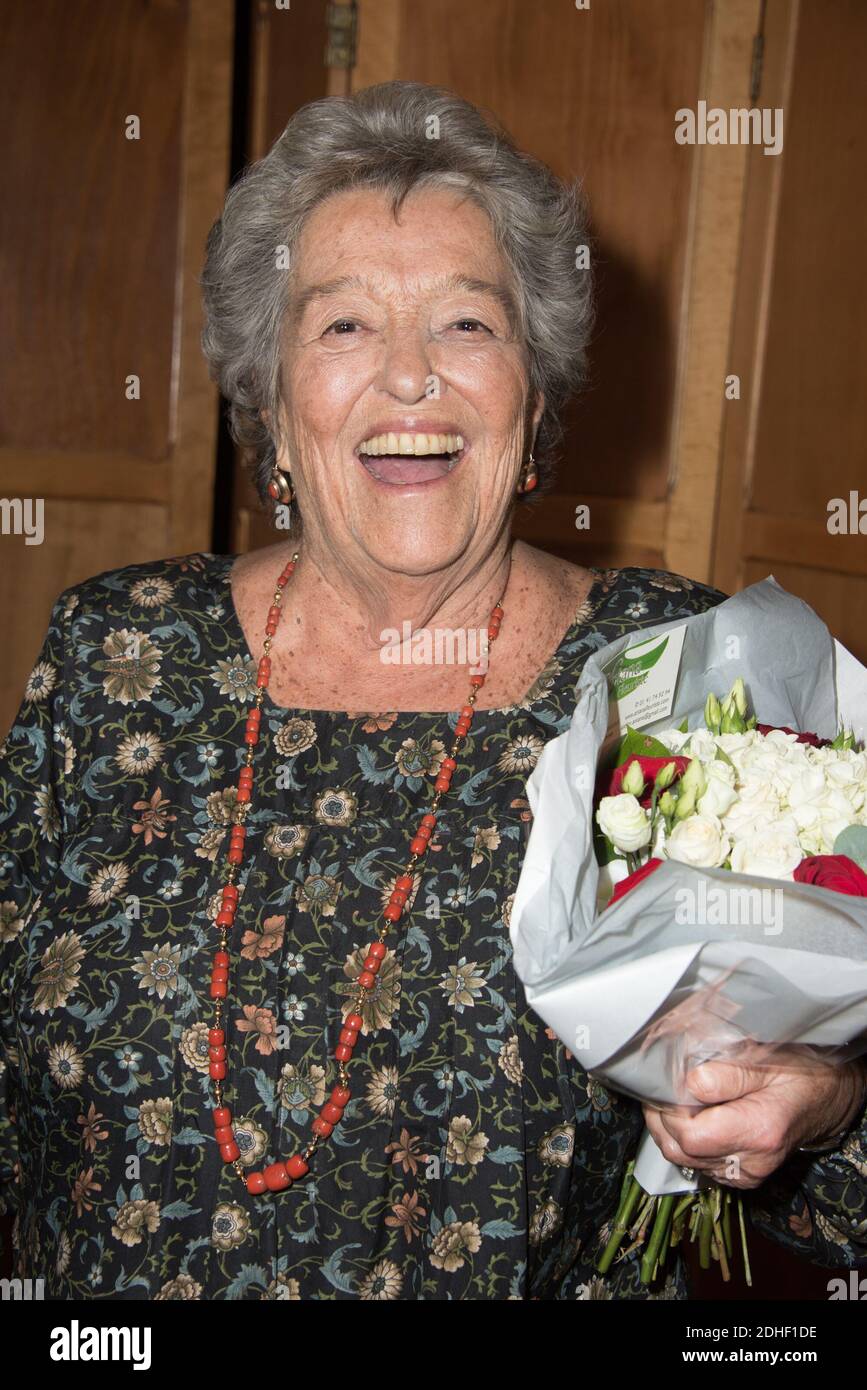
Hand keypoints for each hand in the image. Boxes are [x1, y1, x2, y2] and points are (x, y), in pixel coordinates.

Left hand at [642, 1051, 866, 1189]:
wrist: (826, 1101)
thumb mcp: (767, 1059)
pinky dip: (684, 1139)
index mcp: (760, 1132)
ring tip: (671, 1097)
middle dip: (662, 1118)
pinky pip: (697, 1162)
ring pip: (683, 1159)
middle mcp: (752, 1162)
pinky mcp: (740, 1176)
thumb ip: (726, 1074)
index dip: (669, 1109)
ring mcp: (746, 1174)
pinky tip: (690, 1115)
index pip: (690, 1136)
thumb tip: (688, 1083)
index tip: (666, 1082)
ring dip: (669, 1129)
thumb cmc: (800, 1074)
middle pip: (681, 1151)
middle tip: (661, 1087)